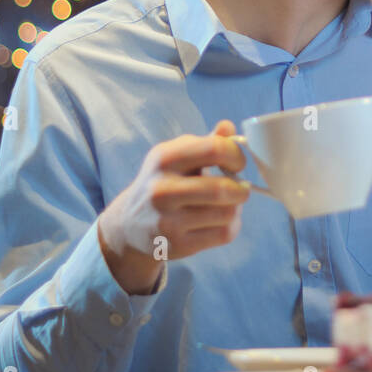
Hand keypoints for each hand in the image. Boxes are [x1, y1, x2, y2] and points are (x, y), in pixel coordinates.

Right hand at [97, 119, 248, 294]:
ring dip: (236, 208)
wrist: (129, 224)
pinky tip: (221, 220)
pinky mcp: (177, 245)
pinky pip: (224, 234)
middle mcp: (162, 189)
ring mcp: (167, 220)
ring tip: (228, 204)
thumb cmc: (164, 182)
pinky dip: (232, 226)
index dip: (236, 155)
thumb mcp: (177, 156)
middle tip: (241, 188)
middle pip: (222, 188)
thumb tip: (228, 126)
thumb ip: (206, 142)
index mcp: (164, 158)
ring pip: (227, 213)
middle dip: (241, 188)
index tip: (239, 163)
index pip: (214, 149)